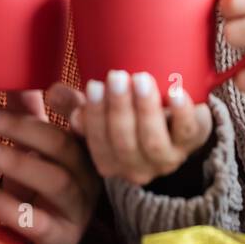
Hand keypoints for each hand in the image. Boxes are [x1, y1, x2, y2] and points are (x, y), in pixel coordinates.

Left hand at [0, 89, 101, 243]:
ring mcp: (77, 207)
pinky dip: (11, 207)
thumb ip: (29, 115)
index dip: (73, 103)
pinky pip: (39, 222)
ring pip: (55, 181)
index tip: (50, 88)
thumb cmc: (47, 190)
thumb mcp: (39, 153)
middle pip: (63, 146)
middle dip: (20, 126)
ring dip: (15, 161)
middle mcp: (88, 175)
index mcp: (85, 148)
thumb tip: (12, 76)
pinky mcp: (61, 237)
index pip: (87, 120)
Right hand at [61, 71, 212, 187]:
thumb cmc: (130, 116)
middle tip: (117, 76)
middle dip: (119, 110)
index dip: (95, 118)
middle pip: (125, 144)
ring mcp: (167, 158)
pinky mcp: (192, 142)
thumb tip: (51, 92)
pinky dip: (182, 112)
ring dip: (145, 109)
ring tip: (141, 79)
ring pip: (153, 142)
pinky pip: (189, 133)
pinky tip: (175, 92)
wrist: (175, 122)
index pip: (99, 146)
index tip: (94, 85)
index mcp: (111, 162)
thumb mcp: (101, 113)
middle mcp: (137, 168)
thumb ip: (76, 105)